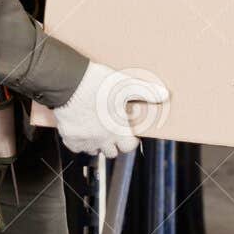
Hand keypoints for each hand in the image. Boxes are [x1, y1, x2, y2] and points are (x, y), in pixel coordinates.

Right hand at [51, 61, 168, 157]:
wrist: (69, 82)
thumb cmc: (97, 84)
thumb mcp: (126, 84)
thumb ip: (146, 91)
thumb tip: (164, 94)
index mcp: (118, 129)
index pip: (129, 147)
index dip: (130, 140)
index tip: (128, 132)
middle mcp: (102, 139)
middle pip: (111, 152)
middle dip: (114, 143)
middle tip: (112, 128)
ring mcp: (85, 140)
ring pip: (93, 150)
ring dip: (97, 143)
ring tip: (97, 128)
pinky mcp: (69, 137)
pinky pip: (77, 147)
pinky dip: (80, 142)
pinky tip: (82, 130)